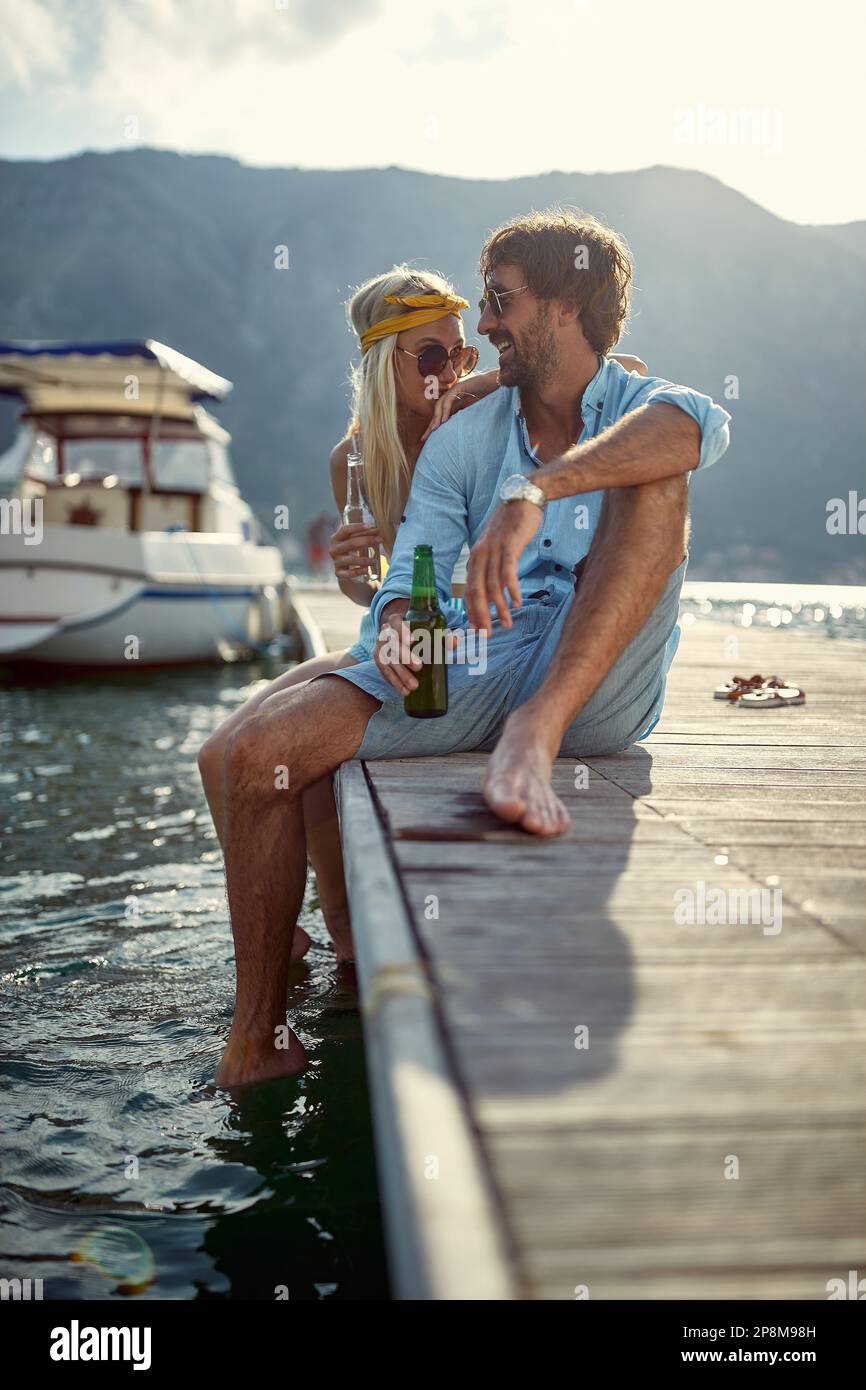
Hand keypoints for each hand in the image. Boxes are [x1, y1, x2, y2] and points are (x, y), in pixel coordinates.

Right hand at [329, 522, 381, 580]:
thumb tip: (377, 530)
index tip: (371, 526)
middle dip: (367, 540)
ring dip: (365, 559)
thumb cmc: (353, 551)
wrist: (347, 570)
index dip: (358, 527)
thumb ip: (364, 535)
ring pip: (351, 559)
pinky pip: (349, 573)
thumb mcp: (356, 541)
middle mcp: (334, 549)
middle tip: (380, 539)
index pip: (345, 530)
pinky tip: (366, 570)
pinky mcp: (339, 573)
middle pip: (350, 543)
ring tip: (375, 561)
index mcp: (336, 538)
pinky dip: (358, 571)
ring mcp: (336, 562)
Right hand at [374, 613, 457, 694]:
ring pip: (386, 661)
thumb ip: (444, 636)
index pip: (395, 622)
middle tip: (419, 668)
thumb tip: (453, 642)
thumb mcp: (432, 631)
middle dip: (405, 657)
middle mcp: (385, 633)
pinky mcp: (380, 661)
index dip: (402, 631)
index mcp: (396, 620)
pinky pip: (384, 673)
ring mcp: (380, 648)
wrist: (403, 637)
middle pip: (391, 644)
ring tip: (414, 687)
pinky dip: (394, 682)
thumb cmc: (420, 633)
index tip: (413, 641)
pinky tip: (404, 691)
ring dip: (400, 675)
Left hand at [420, 369, 499, 442]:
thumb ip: (464, 420)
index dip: (433, 428)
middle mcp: (452, 398)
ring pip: (440, 406)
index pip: (440, 417)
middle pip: (436, 412)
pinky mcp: (459, 387)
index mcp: (454, 405)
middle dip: (430, 426)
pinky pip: (449, 400)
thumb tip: (457, 436)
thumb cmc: (488, 399)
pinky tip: (444, 420)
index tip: (427, 441)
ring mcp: (454, 392)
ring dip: (436, 418)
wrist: (496, 385)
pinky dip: (445, 410)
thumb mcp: (474, 414)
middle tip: (424, 439)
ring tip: (434, 430)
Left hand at [465, 500, 542, 632]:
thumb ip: (494, 569)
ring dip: (499, 608)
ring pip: (492, 586)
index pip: (469, 591)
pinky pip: (508, 572)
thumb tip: (496, 593)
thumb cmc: (512, 526)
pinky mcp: (508, 546)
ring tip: (507, 624)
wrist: (523, 499)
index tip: (477, 629)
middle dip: (481, 616)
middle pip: (476, 592)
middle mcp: (480, 555)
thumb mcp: (498, 549)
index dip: (472, 612)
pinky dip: (511, 589)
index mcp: (475, 558)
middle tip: (486, 635)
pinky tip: (516, 603)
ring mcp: (494, 550)